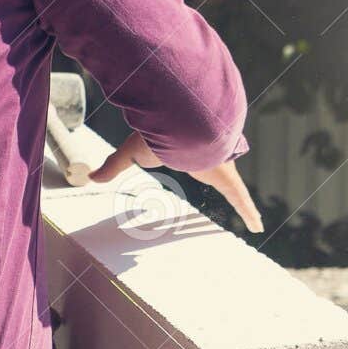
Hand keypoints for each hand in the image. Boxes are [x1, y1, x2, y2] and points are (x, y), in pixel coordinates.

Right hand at [90, 130, 262, 234]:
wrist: (183, 122)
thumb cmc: (158, 132)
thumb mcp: (130, 152)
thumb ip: (113, 166)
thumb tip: (89, 176)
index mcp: (188, 153)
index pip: (196, 164)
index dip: (200, 168)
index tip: (202, 171)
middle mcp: (210, 162)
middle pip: (220, 178)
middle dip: (228, 184)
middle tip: (231, 189)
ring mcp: (223, 171)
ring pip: (236, 192)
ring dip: (243, 204)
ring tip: (253, 218)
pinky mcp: (229, 180)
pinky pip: (242, 200)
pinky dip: (249, 213)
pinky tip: (258, 226)